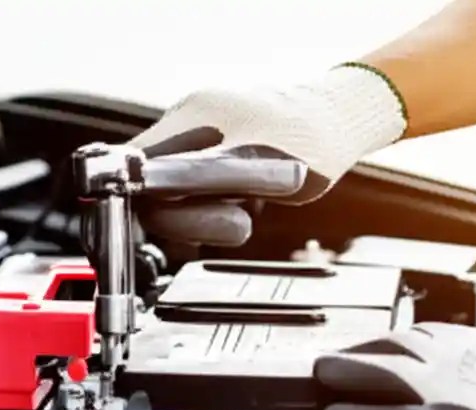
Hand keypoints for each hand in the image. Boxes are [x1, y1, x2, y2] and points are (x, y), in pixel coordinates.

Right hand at [128, 64, 406, 246]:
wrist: (343, 123)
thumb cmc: (311, 140)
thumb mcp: (255, 168)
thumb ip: (201, 181)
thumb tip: (155, 200)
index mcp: (192, 116)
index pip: (132, 162)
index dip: (132, 198)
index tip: (146, 226)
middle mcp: (190, 121)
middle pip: (151, 182)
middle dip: (184, 215)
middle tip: (230, 223)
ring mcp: (203, 137)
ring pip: (174, 191)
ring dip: (202, 215)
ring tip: (242, 217)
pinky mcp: (218, 153)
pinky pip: (194, 188)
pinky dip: (211, 208)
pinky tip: (239, 209)